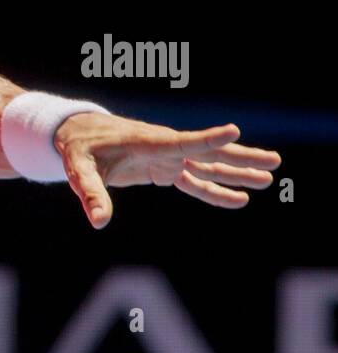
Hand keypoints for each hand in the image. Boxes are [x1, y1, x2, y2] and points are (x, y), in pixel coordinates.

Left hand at [53, 113, 280, 228]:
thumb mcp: (80, 171)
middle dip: (240, 157)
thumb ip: (91, 194)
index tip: (235, 130)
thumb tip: (99, 221)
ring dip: (238, 171)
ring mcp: (168, 159)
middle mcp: (165, 148)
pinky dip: (215, 190)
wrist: (77, 135)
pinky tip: (238, 199)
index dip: (207, 138)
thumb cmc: (78, 149)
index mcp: (148, 143)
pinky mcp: (164, 169)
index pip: (182, 142)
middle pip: (209, 153)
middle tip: (275, 161)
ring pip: (209, 165)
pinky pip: (195, 181)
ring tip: (270, 177)